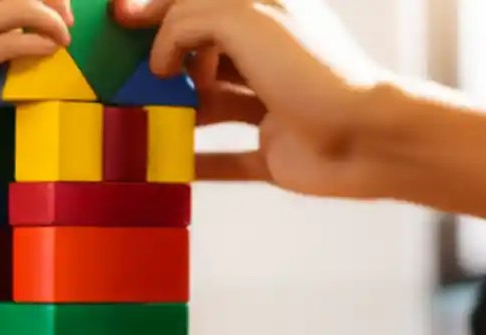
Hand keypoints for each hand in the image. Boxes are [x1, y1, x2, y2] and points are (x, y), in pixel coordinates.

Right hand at [116, 0, 396, 196]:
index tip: (116, 22)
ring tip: (130, 120)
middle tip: (119, 77)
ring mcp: (271, 106)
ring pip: (210, 106)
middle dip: (160, 63)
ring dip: (172, 112)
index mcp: (263, 12)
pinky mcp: (275, 152)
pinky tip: (163, 167)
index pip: (198, 2)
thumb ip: (190, 17)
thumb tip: (162, 50)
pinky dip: (197, 164)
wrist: (369, 138)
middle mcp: (266, 57)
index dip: (155, 8)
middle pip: (202, 54)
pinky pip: (227, 160)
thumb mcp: (242, 17)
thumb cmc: (313, 70)